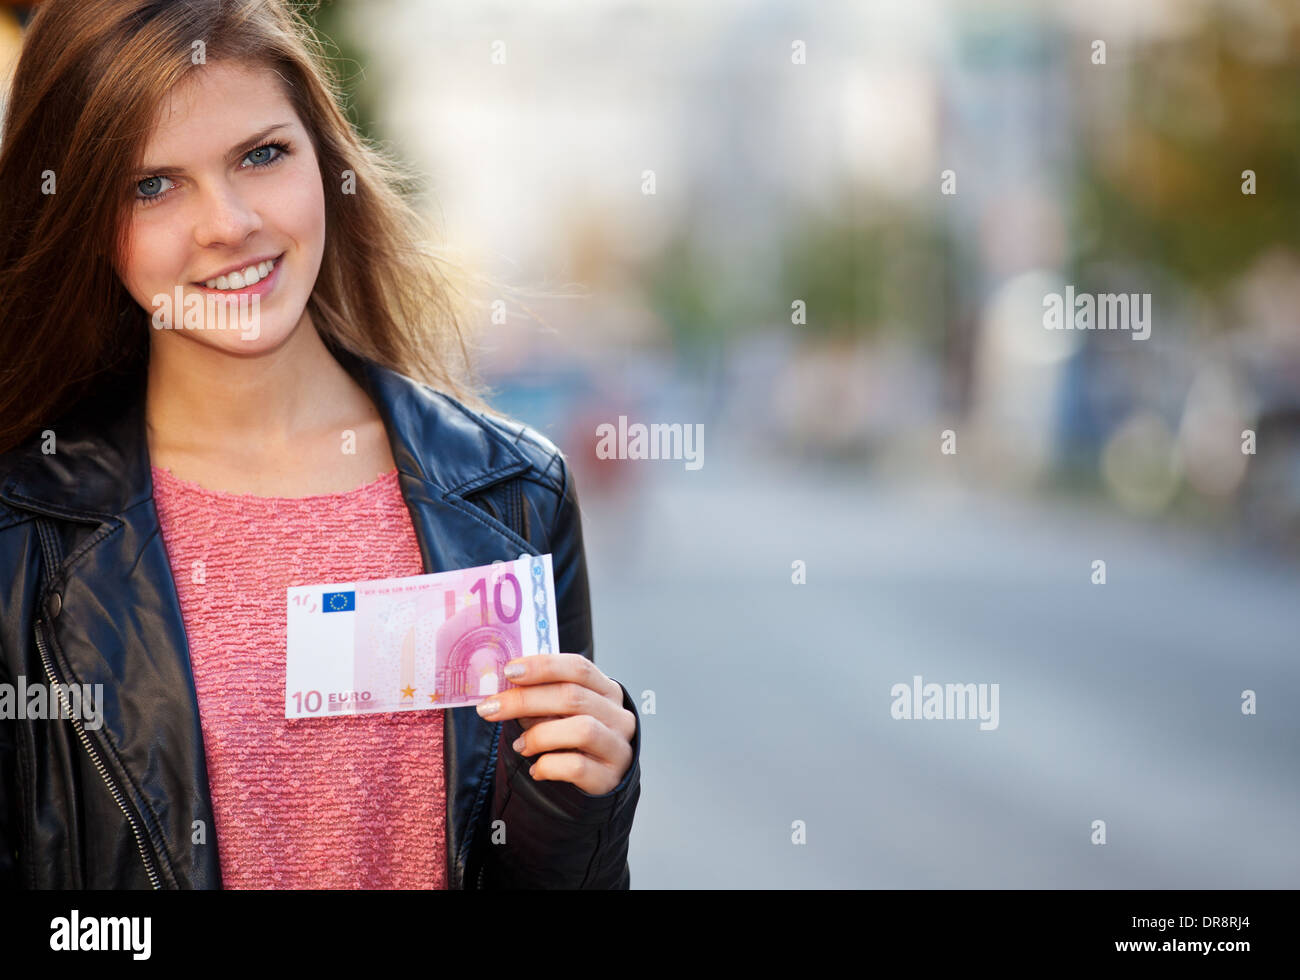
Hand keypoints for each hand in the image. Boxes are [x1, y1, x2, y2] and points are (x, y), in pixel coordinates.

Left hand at [476, 653, 635, 795]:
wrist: (600, 780)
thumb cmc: (574, 739)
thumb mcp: (561, 713)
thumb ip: (540, 698)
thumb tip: (502, 690)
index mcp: (606, 690)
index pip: (579, 668)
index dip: (543, 666)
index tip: (509, 671)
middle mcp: (618, 716)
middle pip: (573, 696)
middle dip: (525, 700)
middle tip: (490, 708)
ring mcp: (618, 747)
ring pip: (582, 730)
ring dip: (540, 735)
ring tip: (519, 745)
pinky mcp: (609, 778)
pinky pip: (577, 767)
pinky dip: (548, 765)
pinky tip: (536, 770)